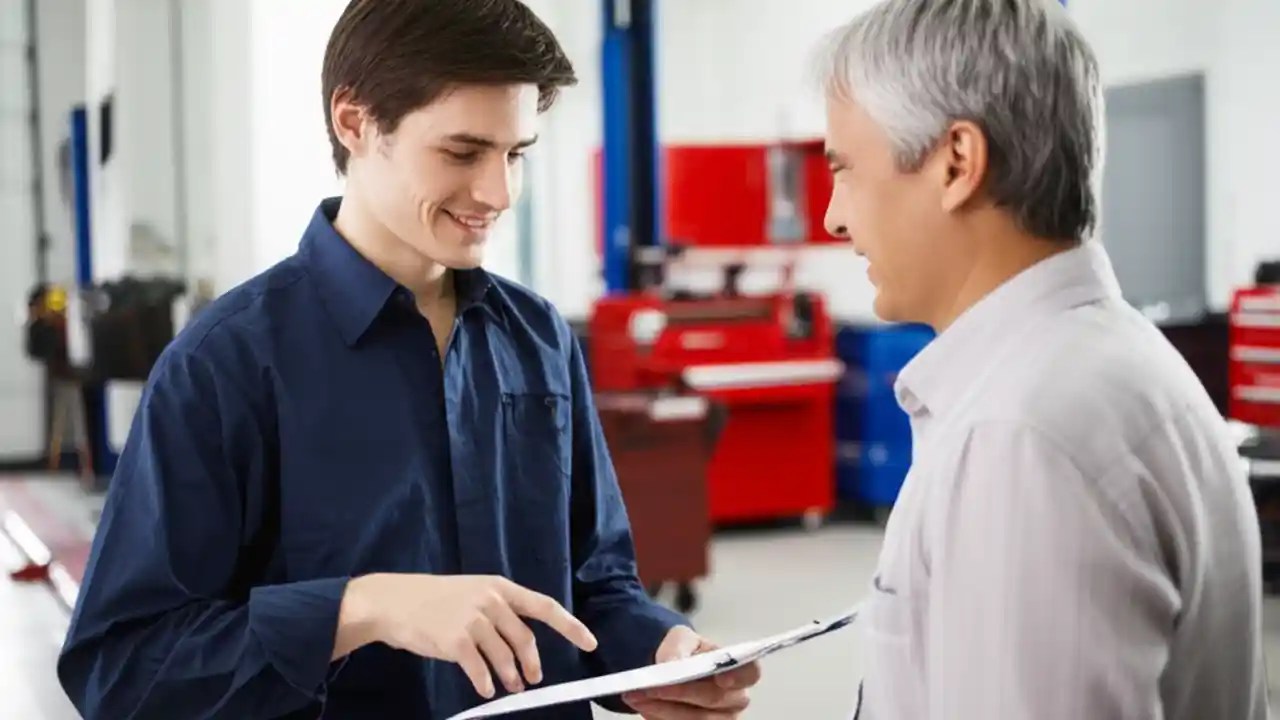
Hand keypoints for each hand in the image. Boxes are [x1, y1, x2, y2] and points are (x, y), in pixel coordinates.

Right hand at [340, 573, 597, 698]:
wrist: (394, 602)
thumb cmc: (434, 600)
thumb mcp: (472, 594)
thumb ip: (498, 613)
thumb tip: (521, 648)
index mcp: (499, 587)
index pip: (544, 606)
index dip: (570, 626)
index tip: (590, 642)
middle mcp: (490, 600)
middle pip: (525, 639)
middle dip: (531, 664)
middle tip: (532, 680)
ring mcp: (473, 620)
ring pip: (505, 658)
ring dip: (510, 677)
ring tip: (510, 687)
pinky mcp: (455, 640)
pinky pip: (480, 670)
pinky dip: (485, 683)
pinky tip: (484, 690)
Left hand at [621, 626, 760, 718]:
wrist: (670, 668)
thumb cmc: (684, 652)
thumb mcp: (680, 639)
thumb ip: (679, 649)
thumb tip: (673, 666)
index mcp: (737, 669)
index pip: (750, 672)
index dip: (738, 677)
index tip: (720, 677)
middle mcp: (734, 698)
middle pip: (713, 700)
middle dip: (679, 694)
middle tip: (650, 687)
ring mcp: (719, 719)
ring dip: (663, 710)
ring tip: (637, 697)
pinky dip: (660, 719)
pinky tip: (644, 708)